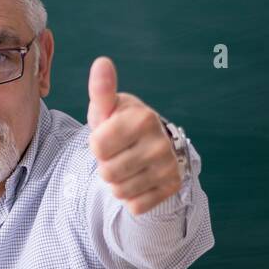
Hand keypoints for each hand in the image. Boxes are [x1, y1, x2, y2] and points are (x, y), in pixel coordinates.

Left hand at [86, 56, 181, 214]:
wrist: (153, 145)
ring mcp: (168, 167)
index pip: (97, 147)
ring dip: (117, 183)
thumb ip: (102, 90)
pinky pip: (135, 206)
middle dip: (106, 166)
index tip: (109, 137)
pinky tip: (139, 180)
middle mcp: (160, 143)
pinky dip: (132, 197)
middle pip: (107, 173)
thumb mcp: (109, 108)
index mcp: (143, 119)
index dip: (97, 145)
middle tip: (118, 154)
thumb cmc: (122, 124)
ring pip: (120, 191)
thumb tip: (101, 62)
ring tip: (127, 167)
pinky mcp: (171, 187)